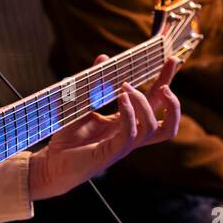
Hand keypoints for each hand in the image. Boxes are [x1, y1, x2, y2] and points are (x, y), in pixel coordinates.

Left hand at [30, 55, 181, 200]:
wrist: (50, 164)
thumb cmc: (66, 138)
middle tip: (165, 83)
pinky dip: (130, 114)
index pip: (154, 103)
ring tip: (126, 88)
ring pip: (153, 128)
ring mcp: (122, 146)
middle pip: (166, 123)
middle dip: (172, 101)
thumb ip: (94, 83)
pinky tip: (121, 98)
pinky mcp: (110, 153)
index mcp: (126, 124)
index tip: (172, 60)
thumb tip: (104, 57)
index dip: (166, 82)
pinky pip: (130, 135)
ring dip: (144, 104)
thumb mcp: (81, 104)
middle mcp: (129, 136)